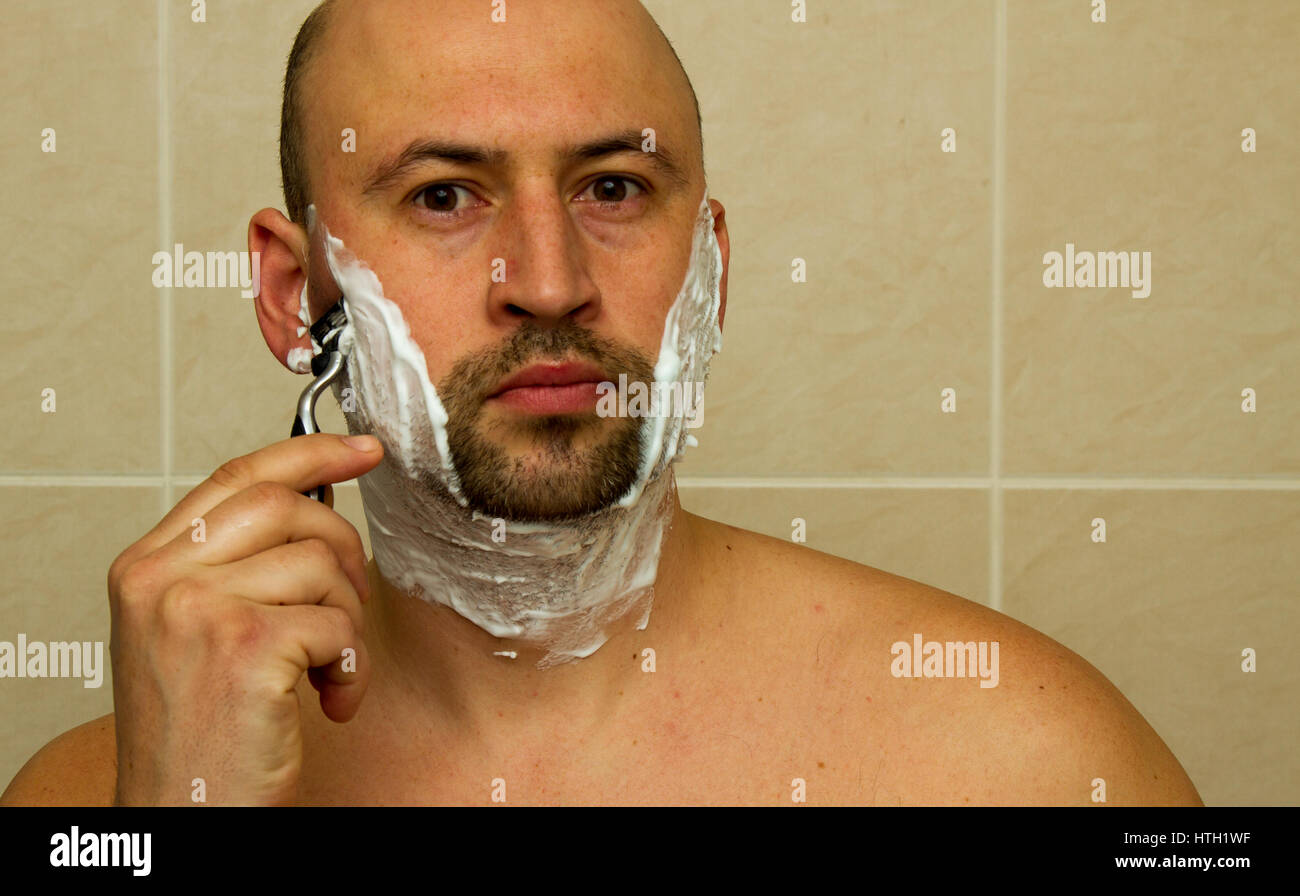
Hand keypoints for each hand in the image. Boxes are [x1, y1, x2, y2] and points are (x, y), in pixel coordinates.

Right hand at [107, 433, 383, 804]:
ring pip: (322, 565)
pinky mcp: (246, 646)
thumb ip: (235, 566)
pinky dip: (351, 666)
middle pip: (288, 507)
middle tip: (345, 611)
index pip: (236, 478)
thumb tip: (317, 500)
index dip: (308, 453)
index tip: (364, 449)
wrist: (182, 818)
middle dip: (343, 551)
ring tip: (324, 675)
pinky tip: (328, 702)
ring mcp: (198, 610)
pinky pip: (337, 623)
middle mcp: (160, 580)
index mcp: (145, 568)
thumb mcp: (194, 633)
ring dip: (347, 626)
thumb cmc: (200, 733)